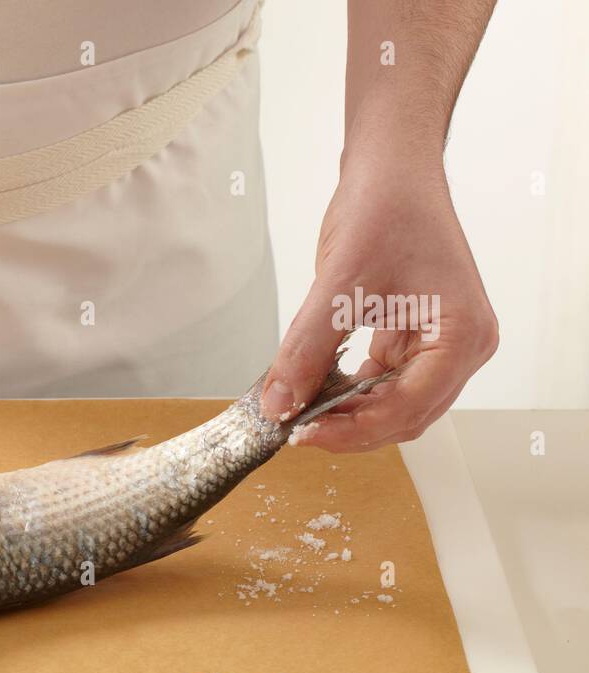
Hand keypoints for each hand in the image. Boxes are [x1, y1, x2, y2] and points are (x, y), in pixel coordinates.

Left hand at [260, 149, 497, 450]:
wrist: (391, 171)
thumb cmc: (385, 210)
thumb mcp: (338, 285)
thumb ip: (305, 350)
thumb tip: (278, 404)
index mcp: (462, 335)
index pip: (408, 408)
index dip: (352, 430)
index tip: (302, 433)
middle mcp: (462, 347)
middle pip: (405, 416)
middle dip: (349, 428)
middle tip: (294, 427)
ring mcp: (441, 345)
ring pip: (394, 406)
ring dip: (348, 415)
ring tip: (300, 410)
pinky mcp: (416, 340)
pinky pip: (384, 384)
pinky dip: (351, 394)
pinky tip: (316, 390)